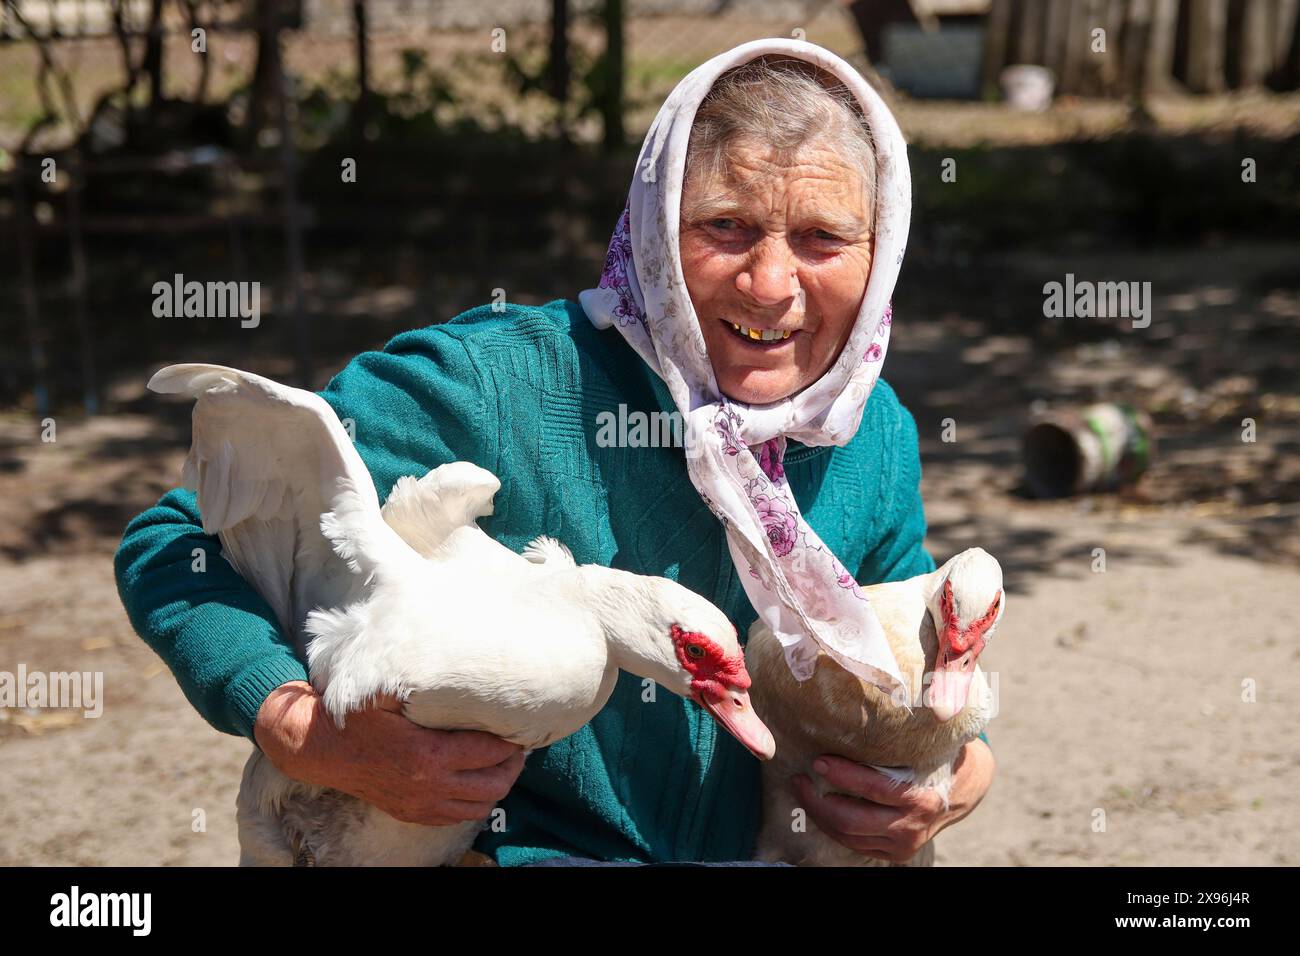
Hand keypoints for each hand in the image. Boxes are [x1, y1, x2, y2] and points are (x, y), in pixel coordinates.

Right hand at [254, 681, 525, 825]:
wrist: (322, 750)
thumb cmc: (359, 716)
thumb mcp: (392, 695)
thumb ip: (428, 688)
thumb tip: (469, 670)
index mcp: (427, 753)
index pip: (490, 751)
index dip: (511, 740)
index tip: (519, 725)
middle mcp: (429, 784)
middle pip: (494, 783)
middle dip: (513, 764)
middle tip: (518, 745)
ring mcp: (421, 804)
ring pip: (481, 805)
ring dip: (498, 784)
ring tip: (503, 763)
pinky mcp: (413, 814)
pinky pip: (458, 816)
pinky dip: (475, 801)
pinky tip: (478, 780)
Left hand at [789, 737, 994, 862]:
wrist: (961, 791)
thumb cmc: (933, 757)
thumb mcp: (925, 744)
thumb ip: (904, 733)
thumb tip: (877, 693)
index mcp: (922, 797)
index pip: (874, 789)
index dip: (843, 775)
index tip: (819, 760)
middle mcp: (913, 825)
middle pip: (852, 820)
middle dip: (819, 801)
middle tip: (799, 778)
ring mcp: (903, 843)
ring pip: (848, 836)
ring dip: (819, 814)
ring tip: (802, 790)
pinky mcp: (895, 853)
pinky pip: (853, 844)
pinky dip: (831, 826)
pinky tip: (818, 807)